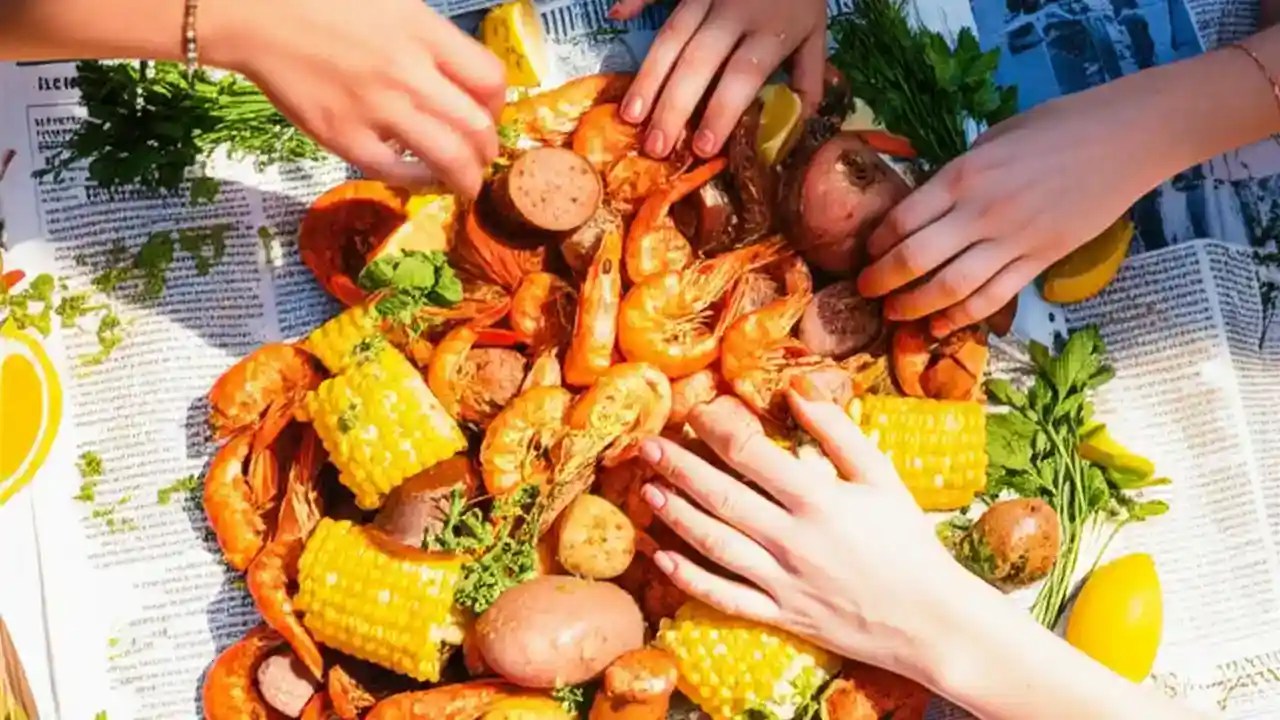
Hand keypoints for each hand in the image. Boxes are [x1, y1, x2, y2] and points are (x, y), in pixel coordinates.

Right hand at [204, 0, 505, 196]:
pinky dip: (419, 181)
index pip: (489, 79)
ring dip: (467, 178)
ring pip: (448, 157)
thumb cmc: (321, 0)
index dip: (499, 103)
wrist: (253, 13)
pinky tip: (421, 178)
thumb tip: (461, 72)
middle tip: (483, 156)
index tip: (490, 112)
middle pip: (477, 126)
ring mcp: (377, 108)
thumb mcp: (392, 1)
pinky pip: (398, 173)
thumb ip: (429, 35)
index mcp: (423, 31)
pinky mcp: (345, 137)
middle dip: (488, 149)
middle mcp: (408, 72)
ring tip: (466, 183)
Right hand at [608, 0, 826, 158]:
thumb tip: (790, 131)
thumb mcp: (815, 35)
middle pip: (698, 61)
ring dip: (649, 75)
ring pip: (673, 34)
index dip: (722, 112)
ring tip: (631, 114)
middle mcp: (736, 11)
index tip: (703, 147)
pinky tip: (615, 16)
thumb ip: (806, 80)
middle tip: (655, 146)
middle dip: (674, 106)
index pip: (743, 76)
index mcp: (771, 31)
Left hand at [634, 380, 975, 683]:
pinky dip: (689, 579)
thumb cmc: (906, 540)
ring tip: (646, 492)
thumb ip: (836, 431)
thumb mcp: (881, 476)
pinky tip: (661, 559)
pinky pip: (724, 596)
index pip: (750, 454)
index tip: (694, 412)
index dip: (716, 428)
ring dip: (676, 517)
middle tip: (645, 447)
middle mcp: (792, 539)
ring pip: (714, 545)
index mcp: (818, 499)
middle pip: (721, 497)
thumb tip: (795, 389)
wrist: (927, 619)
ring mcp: (782, 581)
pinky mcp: (778, 614)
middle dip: (679, 468)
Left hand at [854, 82, 1168, 336]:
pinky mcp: (1041, 260)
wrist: (1125, 138)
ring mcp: (1013, 240)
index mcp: (964, 174)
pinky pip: (993, 297)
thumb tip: (925, 205)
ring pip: (951, 287)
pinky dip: (961, 317)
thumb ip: (957, 174)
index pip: (903, 219)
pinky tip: (939, 326)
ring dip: (915, 306)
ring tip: (893, 314)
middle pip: (917, 259)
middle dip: (882, 281)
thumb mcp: (993, 139)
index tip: (865, 252)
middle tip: (864, 291)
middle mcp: (982, 211)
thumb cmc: (1056, 127)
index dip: (877, 243)